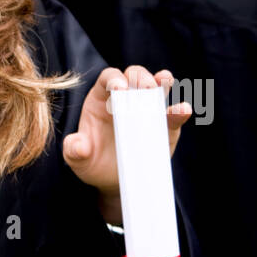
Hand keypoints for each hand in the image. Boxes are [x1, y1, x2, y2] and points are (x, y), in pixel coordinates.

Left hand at [62, 66, 191, 218]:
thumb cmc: (92, 163)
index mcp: (101, 99)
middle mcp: (125, 99)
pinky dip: (179, 111)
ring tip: (165, 82)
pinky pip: (173, 116)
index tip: (119, 88)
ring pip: (156, 87)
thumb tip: (79, 145)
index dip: (114, 78)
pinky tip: (182, 110)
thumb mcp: (78, 158)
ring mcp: (147, 111)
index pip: (108, 78)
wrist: (113, 181)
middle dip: (140, 77)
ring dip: (162, 82)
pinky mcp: (164, 127)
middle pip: (134, 76)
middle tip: (145, 87)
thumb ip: (74, 149)